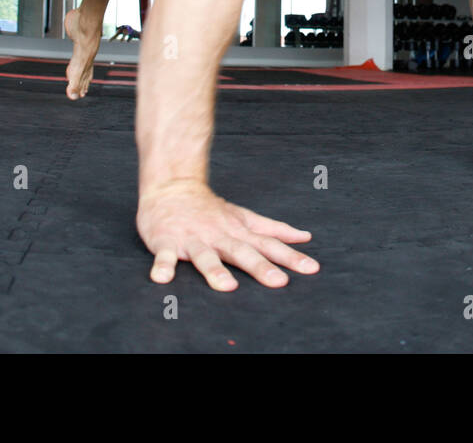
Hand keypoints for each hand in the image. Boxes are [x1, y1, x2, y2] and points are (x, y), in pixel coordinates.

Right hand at [136, 179, 319, 290]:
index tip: (311, 268)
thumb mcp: (244, 217)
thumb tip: (304, 237)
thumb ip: (273, 229)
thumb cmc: (210, 209)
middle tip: (279, 282)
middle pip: (241, 252)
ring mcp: (192, 239)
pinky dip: (163, 266)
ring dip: (215, 270)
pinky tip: (162, 279)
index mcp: (237, 232)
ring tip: (227, 286)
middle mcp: (218, 236)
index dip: (290, 257)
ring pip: (205, 256)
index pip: (269, 245)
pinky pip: (164, 255)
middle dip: (260, 267)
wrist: (172, 187)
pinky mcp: (166, 241)